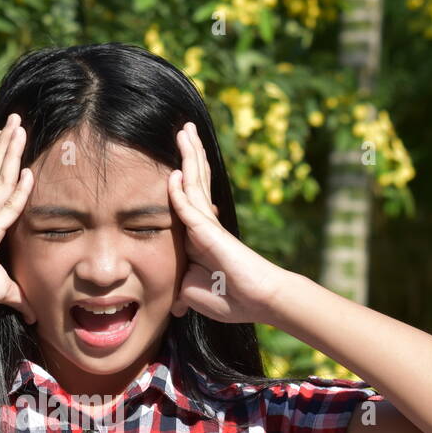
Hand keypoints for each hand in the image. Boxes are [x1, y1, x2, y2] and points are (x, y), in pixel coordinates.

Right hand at [0, 112, 37, 324]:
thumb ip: (17, 295)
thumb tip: (34, 312)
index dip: (5, 160)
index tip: (12, 139)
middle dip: (8, 144)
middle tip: (16, 120)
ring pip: (2, 179)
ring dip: (12, 152)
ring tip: (19, 126)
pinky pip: (7, 207)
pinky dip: (19, 189)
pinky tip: (28, 171)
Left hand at [167, 122, 284, 322]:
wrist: (257, 302)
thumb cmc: (230, 299)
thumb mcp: (194, 293)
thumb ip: (183, 288)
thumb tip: (175, 301)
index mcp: (199, 237)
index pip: (188, 200)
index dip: (182, 178)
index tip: (174, 162)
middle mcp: (204, 226)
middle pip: (194, 182)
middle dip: (190, 155)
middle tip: (184, 129)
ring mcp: (208, 227)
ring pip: (194, 185)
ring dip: (190, 157)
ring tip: (185, 130)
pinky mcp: (211, 235)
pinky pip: (190, 210)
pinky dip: (180, 193)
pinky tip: (174, 173)